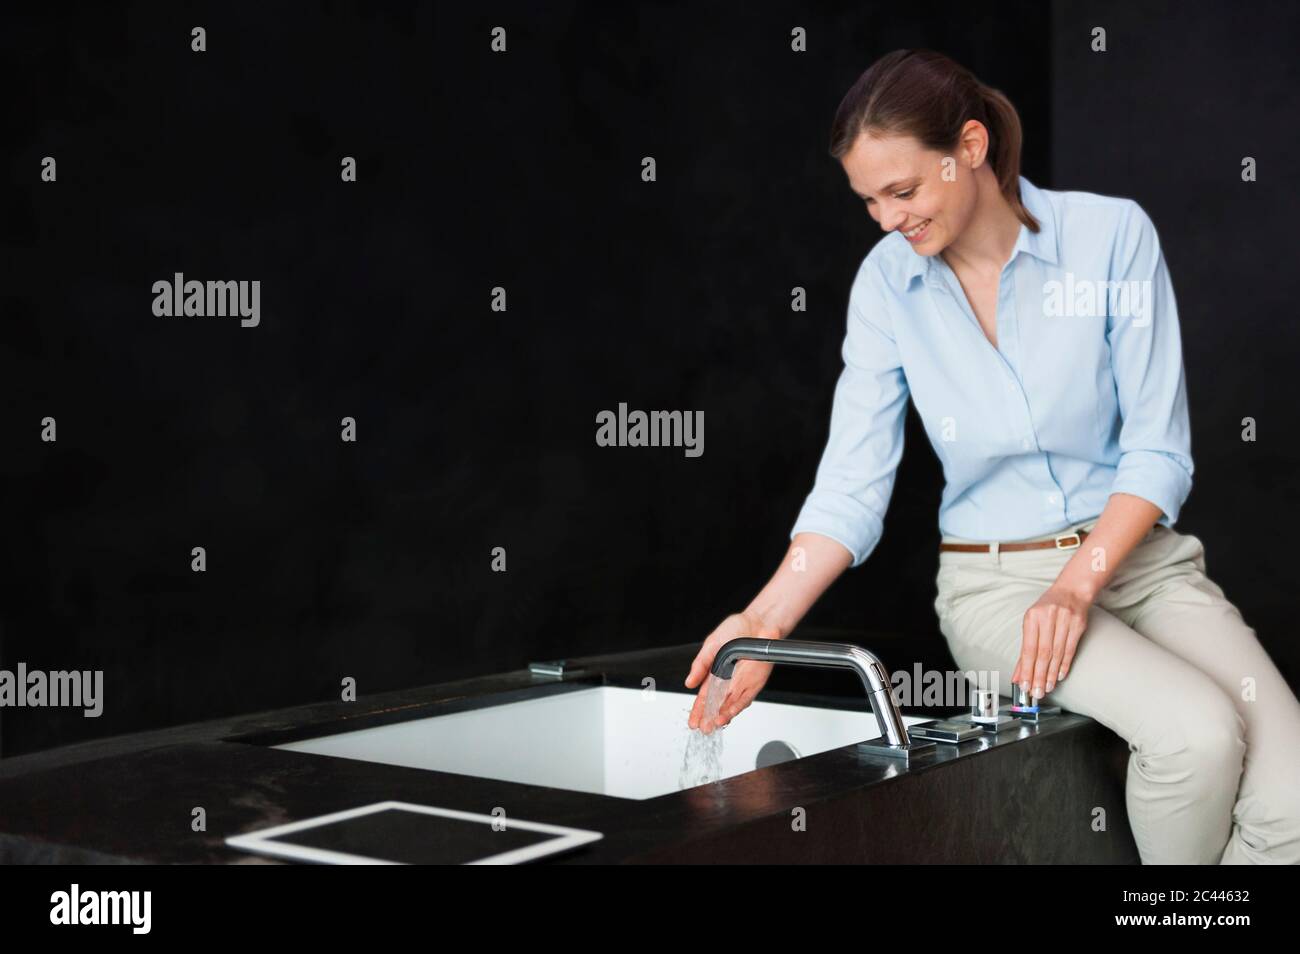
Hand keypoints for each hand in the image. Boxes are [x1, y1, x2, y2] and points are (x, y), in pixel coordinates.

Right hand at [684, 610, 780, 732]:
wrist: (758, 621)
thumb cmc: (735, 630)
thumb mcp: (712, 645)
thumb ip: (701, 664)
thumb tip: (689, 682)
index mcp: (714, 674)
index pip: (704, 697)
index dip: (698, 710)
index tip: (693, 722)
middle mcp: (728, 682)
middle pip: (717, 705)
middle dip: (709, 718)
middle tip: (703, 728)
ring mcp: (742, 683)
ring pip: (731, 705)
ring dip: (723, 716)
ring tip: (714, 724)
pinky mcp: (755, 682)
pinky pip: (746, 697)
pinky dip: (737, 706)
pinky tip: (729, 714)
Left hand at [1012, 584, 1093, 700]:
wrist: (1072, 590)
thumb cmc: (1048, 609)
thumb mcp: (1032, 623)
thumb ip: (1025, 649)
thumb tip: (1018, 674)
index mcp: (1032, 617)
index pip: (1028, 648)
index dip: (1026, 669)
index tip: (1023, 685)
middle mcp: (1048, 618)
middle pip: (1043, 653)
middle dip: (1038, 675)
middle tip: (1036, 692)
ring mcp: (1064, 620)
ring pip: (1057, 653)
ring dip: (1051, 674)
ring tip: (1047, 688)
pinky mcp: (1078, 625)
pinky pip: (1070, 649)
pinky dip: (1064, 665)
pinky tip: (1059, 676)